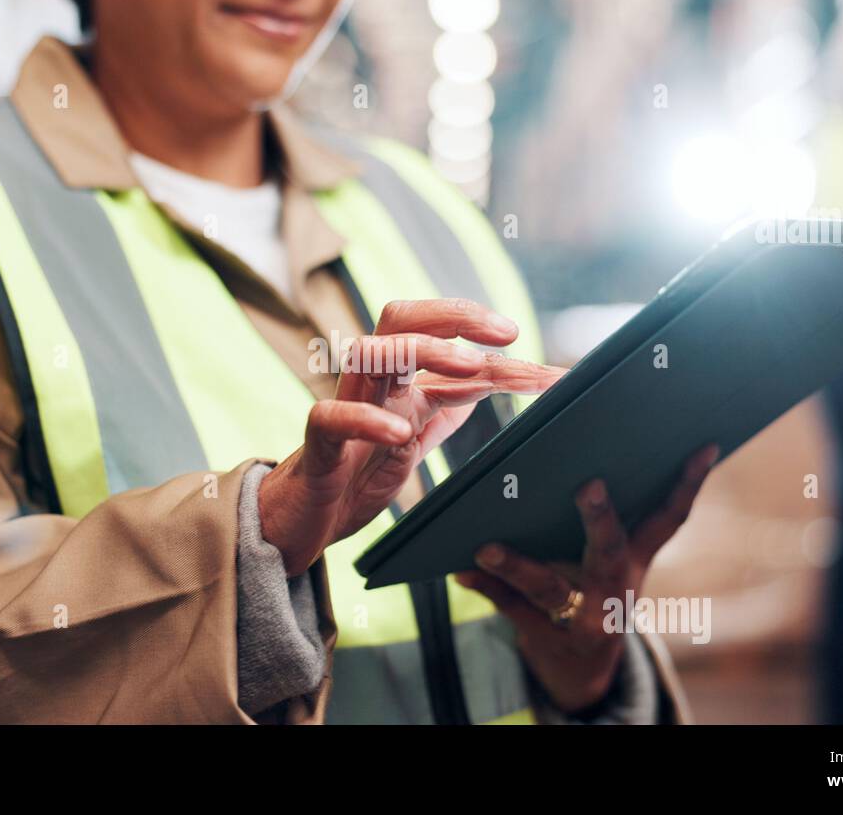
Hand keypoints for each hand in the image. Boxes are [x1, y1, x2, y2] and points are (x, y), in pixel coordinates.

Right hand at [259, 299, 565, 575]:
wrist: (294, 526)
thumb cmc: (348, 480)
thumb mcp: (406, 447)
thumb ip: (436, 417)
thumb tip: (475, 392)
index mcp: (394, 385)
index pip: (443, 343)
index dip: (495, 351)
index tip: (548, 368)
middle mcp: (369, 387)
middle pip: (401, 321)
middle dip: (455, 316)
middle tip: (506, 333)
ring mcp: (342, 410)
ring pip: (369, 352)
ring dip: (421, 351)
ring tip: (468, 367)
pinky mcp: (318, 447)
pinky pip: (332, 417)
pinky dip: (367, 419)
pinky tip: (399, 433)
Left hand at [455, 444, 718, 713]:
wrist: (582, 668)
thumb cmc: (590, 590)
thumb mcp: (609, 563)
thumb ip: (604, 520)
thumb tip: (572, 450)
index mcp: (634, 561)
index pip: (668, 519)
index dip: (688, 484)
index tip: (702, 446)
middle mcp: (613, 589)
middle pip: (609, 552)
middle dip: (600, 520)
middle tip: (589, 486)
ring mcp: (580, 617)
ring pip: (549, 589)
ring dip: (518, 567)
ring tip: (487, 547)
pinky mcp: (543, 634)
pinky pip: (511, 609)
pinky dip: (486, 588)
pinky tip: (462, 570)